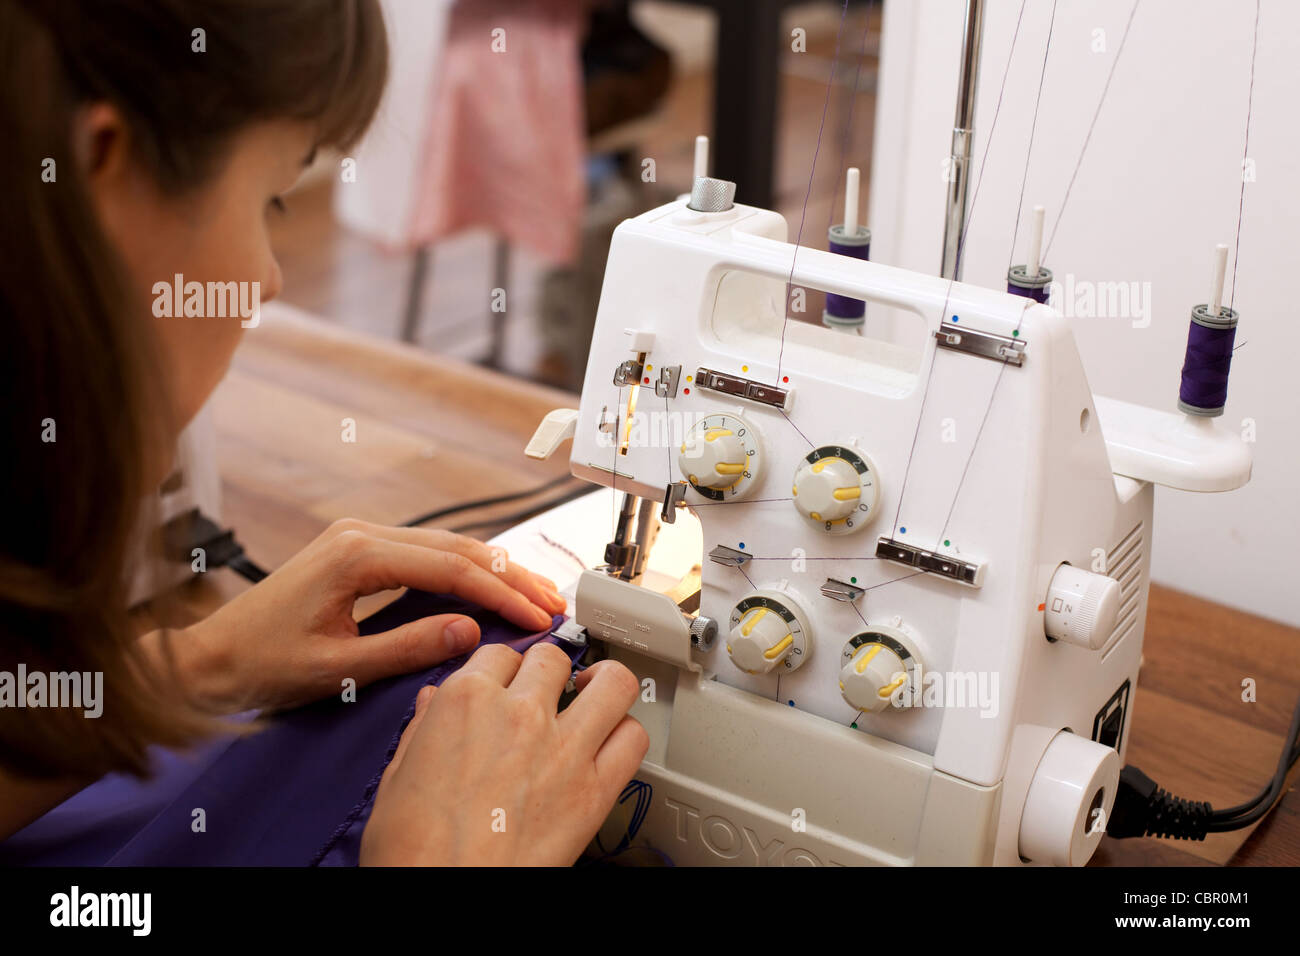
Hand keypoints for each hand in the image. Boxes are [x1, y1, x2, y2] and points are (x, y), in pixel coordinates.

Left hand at [156, 518, 566, 712]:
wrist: (209, 659)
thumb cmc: (259, 663)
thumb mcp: (338, 667)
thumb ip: (408, 647)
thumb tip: (471, 633)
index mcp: (357, 554)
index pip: (452, 569)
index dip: (503, 594)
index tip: (538, 617)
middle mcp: (361, 535)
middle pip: (459, 548)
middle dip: (511, 576)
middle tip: (554, 603)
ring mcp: (360, 539)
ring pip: (447, 547)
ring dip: (494, 571)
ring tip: (535, 595)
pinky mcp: (359, 552)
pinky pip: (427, 555)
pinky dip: (466, 571)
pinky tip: (491, 587)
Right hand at [360, 645, 648, 865]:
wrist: (445, 890)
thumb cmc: (415, 849)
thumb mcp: (398, 776)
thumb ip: (423, 728)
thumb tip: (432, 705)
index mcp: (466, 701)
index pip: (498, 654)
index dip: (503, 670)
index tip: (505, 684)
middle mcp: (521, 714)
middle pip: (552, 659)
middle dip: (547, 672)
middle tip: (545, 692)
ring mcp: (564, 748)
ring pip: (612, 682)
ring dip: (603, 685)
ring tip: (595, 696)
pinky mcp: (595, 789)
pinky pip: (633, 740)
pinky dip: (627, 734)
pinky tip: (612, 740)